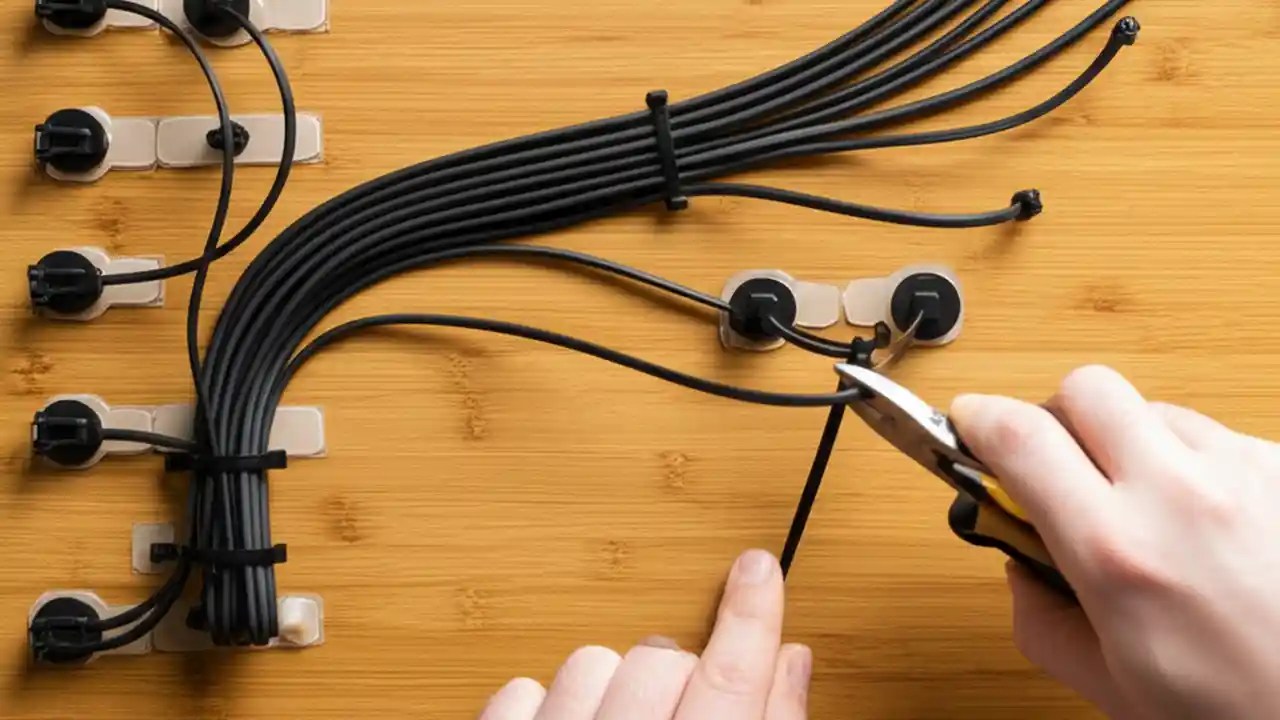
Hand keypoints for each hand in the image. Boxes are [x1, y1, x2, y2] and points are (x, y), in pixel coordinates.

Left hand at [478, 549, 810, 718]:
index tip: (757, 566)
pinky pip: (521, 689)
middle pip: (660, 661)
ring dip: (611, 688)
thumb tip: (789, 661)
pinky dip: (545, 705)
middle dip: (678, 673)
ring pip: (590, 662)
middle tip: (684, 708)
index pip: (732, 680)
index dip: (751, 615)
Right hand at [952, 365, 1279, 719]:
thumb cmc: (1243, 711)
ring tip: (1148, 512)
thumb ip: (1041, 620)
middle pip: (1086, 389)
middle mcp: (1181, 496)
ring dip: (1130, 445)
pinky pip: (1216, 438)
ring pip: (1154, 410)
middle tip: (1056, 468)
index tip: (969, 427)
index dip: (978, 420)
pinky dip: (1193, 467)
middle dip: (1055, 418)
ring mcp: (1244, 473)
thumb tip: (1021, 566)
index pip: (1021, 438)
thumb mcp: (1113, 686)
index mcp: (1119, 554)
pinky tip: (1207, 525)